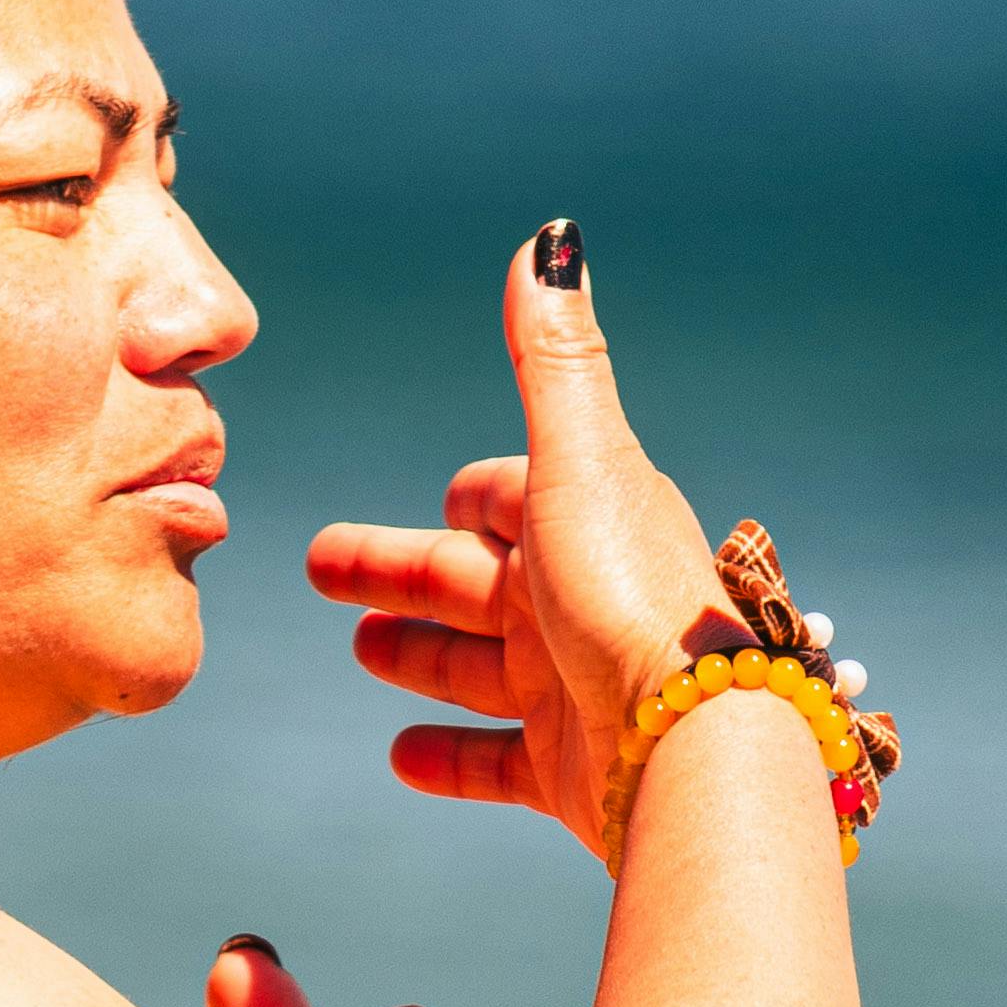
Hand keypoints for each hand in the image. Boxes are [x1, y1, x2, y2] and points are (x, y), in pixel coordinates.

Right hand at [302, 224, 731, 871]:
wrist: (686, 748)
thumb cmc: (631, 598)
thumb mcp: (580, 460)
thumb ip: (552, 361)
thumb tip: (549, 236)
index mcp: (589, 521)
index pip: (513, 498)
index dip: (473, 496)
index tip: (443, 500)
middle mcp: (583, 602)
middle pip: (473, 580)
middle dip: (400, 571)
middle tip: (320, 568)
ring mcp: (576, 689)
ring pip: (477, 668)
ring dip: (417, 656)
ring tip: (360, 651)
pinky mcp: (570, 770)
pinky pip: (495, 762)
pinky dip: (446, 755)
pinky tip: (400, 755)